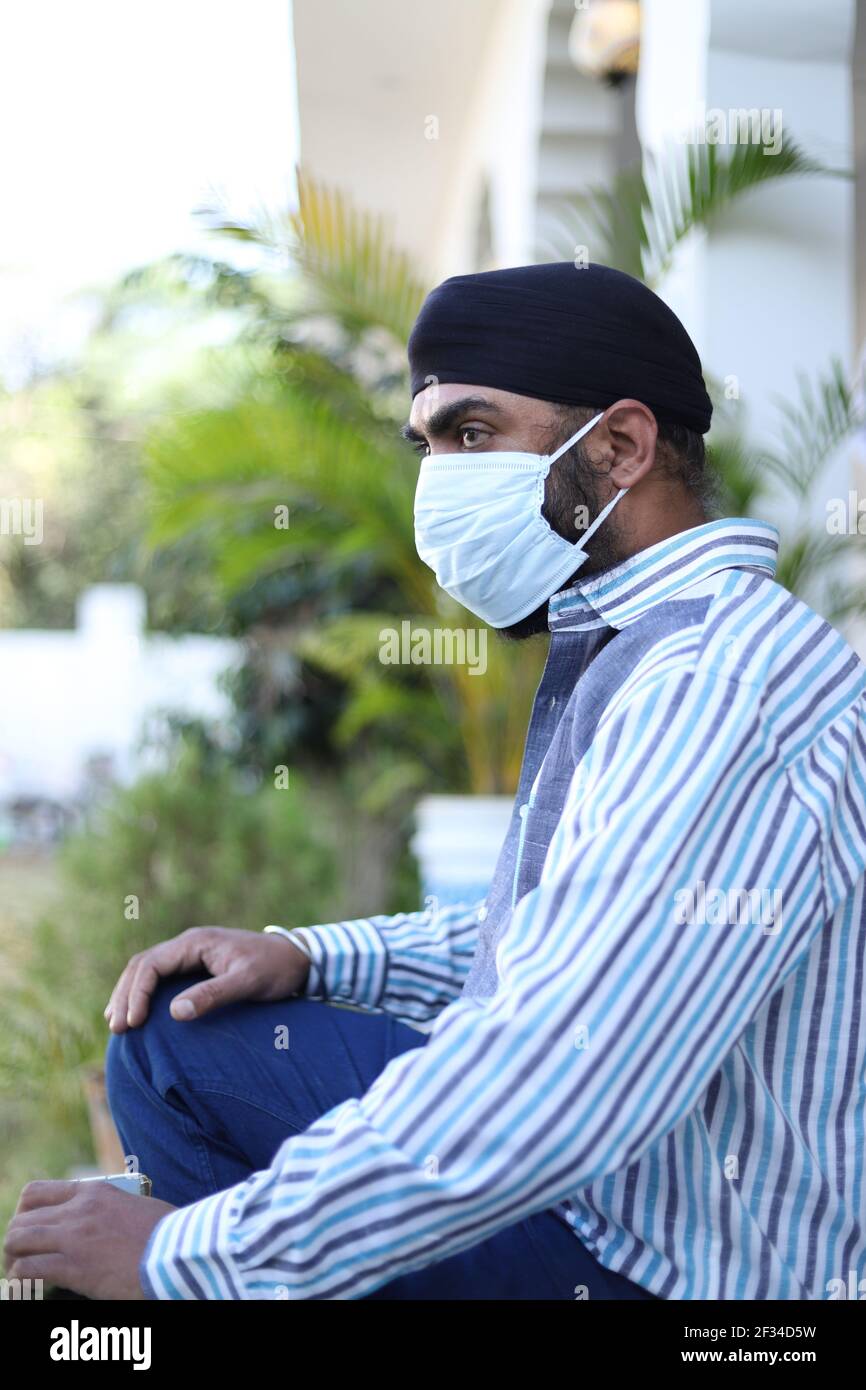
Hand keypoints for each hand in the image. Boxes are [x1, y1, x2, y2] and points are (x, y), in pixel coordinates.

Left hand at [3, 1180, 176, 1298]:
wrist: (177, 1252)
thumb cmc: (165, 1233)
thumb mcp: (133, 1205)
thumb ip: (107, 1209)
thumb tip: (97, 1224)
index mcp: (93, 1192)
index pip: (35, 1192)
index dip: (23, 1213)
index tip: (28, 1228)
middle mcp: (78, 1210)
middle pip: (22, 1219)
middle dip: (16, 1240)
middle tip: (23, 1257)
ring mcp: (74, 1237)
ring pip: (17, 1240)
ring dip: (13, 1258)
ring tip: (20, 1273)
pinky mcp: (74, 1267)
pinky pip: (27, 1269)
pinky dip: (19, 1280)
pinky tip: (26, 1288)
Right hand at [105, 926, 310, 1032]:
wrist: (297, 958)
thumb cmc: (274, 969)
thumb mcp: (247, 982)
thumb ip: (213, 995)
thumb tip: (174, 1013)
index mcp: (195, 942)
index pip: (151, 964)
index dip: (137, 993)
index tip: (133, 1022)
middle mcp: (188, 943)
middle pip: (142, 964)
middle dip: (125, 995)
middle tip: (116, 1028)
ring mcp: (191, 952)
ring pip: (147, 968)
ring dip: (129, 993)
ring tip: (116, 1022)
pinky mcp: (196, 964)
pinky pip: (160, 976)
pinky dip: (143, 992)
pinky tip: (137, 1012)